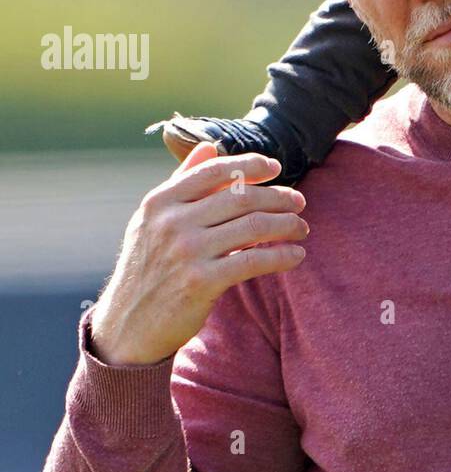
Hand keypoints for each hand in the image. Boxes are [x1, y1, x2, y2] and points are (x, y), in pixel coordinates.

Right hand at [90, 143, 309, 365]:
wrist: (128, 324)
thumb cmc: (148, 268)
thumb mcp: (152, 221)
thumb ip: (181, 183)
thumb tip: (209, 147)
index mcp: (159, 201)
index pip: (215, 171)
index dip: (250, 165)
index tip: (275, 168)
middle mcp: (171, 222)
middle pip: (241, 197)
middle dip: (278, 197)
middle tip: (299, 202)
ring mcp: (187, 252)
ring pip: (254, 226)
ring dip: (286, 225)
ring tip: (301, 228)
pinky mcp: (201, 282)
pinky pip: (254, 260)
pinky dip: (282, 256)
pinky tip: (296, 256)